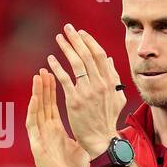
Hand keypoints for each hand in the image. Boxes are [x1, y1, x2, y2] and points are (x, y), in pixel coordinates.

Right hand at [26, 68, 89, 166]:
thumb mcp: (81, 144)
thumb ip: (86, 130)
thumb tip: (97, 120)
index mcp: (57, 127)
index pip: (56, 104)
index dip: (57, 88)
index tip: (60, 72)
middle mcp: (47, 128)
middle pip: (46, 102)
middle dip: (46, 85)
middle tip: (47, 67)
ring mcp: (41, 134)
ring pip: (37, 109)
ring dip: (38, 93)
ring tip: (39, 76)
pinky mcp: (36, 143)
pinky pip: (33, 124)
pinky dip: (33, 110)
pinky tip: (34, 99)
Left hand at [47, 23, 127, 157]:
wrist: (101, 138)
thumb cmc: (108, 118)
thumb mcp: (116, 97)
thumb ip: (113, 77)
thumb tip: (109, 59)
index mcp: (111, 82)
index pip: (100, 55)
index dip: (90, 41)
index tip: (81, 33)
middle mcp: (100, 84)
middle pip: (87, 55)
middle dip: (76, 39)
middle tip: (68, 28)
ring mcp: (87, 92)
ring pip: (76, 63)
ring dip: (66, 48)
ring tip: (58, 38)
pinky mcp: (74, 100)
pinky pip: (64, 78)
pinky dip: (57, 67)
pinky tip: (50, 59)